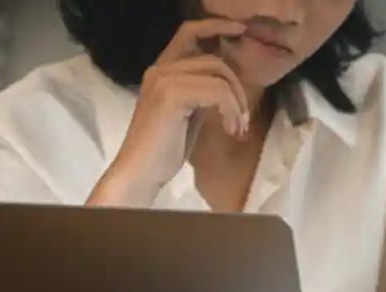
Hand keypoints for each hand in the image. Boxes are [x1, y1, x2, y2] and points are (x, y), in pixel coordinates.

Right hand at [88, 18, 250, 206]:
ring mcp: (164, 79)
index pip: (189, 32)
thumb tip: (229, 82)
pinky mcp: (172, 95)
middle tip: (243, 118)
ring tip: (237, 127)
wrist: (142, 171)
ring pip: (219, 74)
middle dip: (237, 87)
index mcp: (162, 69)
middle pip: (214, 58)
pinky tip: (230, 129)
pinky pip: (217, 91)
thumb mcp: (189, 112)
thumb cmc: (165, 148)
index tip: (242, 30)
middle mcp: (160, 68)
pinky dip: (231, 109)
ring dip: (237, 102)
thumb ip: (203, 91)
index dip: (217, 26)